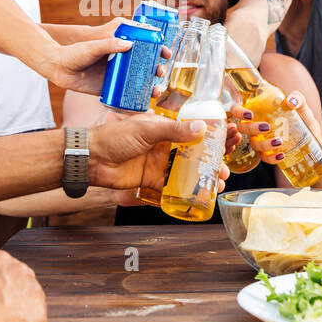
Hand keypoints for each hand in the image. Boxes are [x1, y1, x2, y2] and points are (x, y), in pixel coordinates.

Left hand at [43, 35, 171, 94]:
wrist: (58, 68)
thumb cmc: (74, 52)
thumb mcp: (93, 46)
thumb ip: (108, 45)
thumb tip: (129, 45)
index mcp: (120, 46)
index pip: (144, 46)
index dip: (157, 49)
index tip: (166, 53)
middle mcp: (120, 61)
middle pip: (144, 65)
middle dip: (157, 69)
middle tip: (160, 72)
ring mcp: (115, 75)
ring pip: (137, 81)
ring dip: (150, 86)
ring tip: (156, 91)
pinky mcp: (108, 88)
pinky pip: (125, 94)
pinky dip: (135, 99)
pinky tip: (144, 103)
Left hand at [88, 113, 229, 192]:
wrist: (93, 158)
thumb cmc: (115, 137)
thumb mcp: (147, 128)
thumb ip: (174, 130)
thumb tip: (202, 127)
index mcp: (163, 127)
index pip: (191, 128)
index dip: (210, 134)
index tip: (228, 139)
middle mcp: (163, 144)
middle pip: (193, 152)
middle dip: (211, 160)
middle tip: (226, 168)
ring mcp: (158, 162)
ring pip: (186, 170)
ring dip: (203, 176)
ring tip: (220, 182)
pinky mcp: (152, 179)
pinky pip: (172, 186)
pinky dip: (187, 190)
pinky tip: (201, 194)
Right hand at [231, 91, 306, 164]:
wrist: (316, 140)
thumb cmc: (304, 120)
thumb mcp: (303, 108)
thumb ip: (298, 99)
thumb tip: (290, 102)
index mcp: (259, 112)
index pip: (238, 110)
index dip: (238, 112)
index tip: (250, 115)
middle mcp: (256, 127)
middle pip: (242, 128)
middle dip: (251, 129)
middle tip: (266, 127)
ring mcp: (262, 141)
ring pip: (254, 145)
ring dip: (264, 144)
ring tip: (279, 141)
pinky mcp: (270, 154)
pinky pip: (265, 158)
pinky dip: (272, 158)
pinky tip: (281, 155)